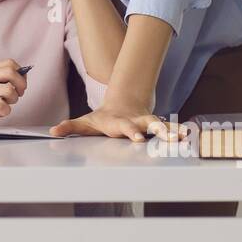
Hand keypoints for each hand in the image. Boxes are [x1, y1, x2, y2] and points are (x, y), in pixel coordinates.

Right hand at [0, 60, 27, 127]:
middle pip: (12, 72)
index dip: (20, 74)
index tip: (19, 84)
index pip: (9, 63)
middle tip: (18, 94)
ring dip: (13, 100)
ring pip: (9, 90)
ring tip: (5, 105)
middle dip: (22, 85)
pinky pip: (0, 105)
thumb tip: (16, 82)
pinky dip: (4, 111)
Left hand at [50, 101, 188, 141]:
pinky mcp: (155, 128)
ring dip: (171, 131)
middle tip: (167, 137)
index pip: (125, 127)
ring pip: (161, 126)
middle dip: (157, 130)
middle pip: (148, 125)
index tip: (136, 138)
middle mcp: (137, 122)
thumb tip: (53, 132)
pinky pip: (168, 131)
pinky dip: (178, 133)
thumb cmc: (102, 119)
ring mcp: (147, 124)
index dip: (131, 131)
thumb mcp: (85, 122)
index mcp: (120, 123)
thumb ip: (70, 127)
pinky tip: (188, 136)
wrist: (122, 104)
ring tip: (183, 137)